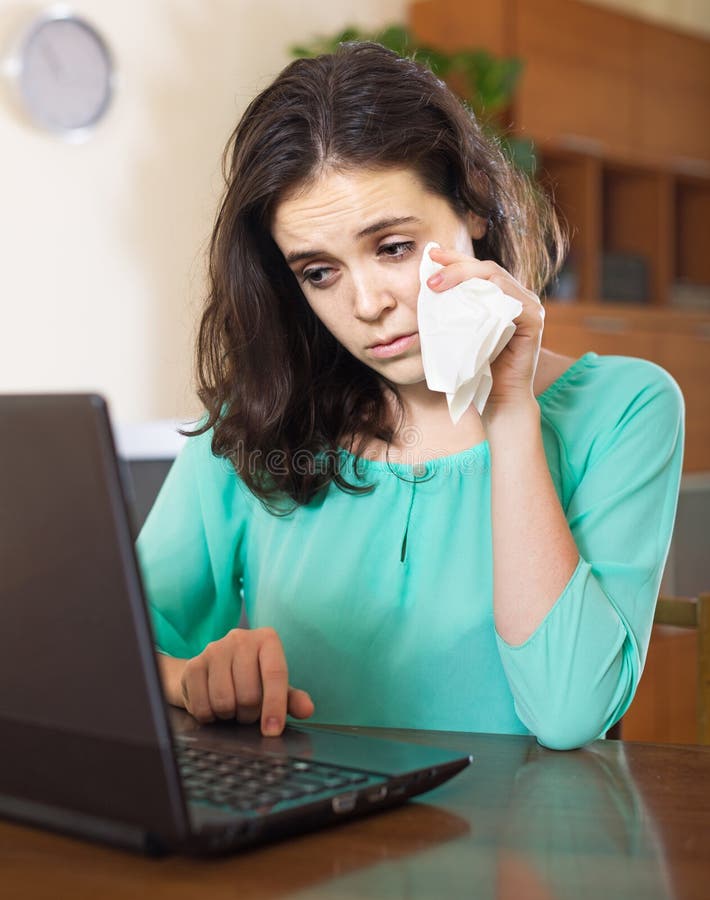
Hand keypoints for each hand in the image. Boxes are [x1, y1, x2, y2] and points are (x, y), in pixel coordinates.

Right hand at [178, 627, 313, 735]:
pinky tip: (213, 707)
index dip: (275, 706)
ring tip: (232, 708)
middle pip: (248, 694)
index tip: (272, 731)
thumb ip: (293, 699)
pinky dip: (209, 716)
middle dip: (249, 714)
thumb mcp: (275, 688)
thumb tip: (307, 710)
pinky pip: (201, 705)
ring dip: (229, 715)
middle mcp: (240, 638)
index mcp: (267, 639)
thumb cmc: (251, 680)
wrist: (212, 671)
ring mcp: (214, 649)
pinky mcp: (193, 665)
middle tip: (247, 712)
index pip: (275, 674)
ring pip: (224, 701)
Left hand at [426, 247, 544, 413]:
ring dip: (464, 276)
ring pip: (496, 278)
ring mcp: (529, 307)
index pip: (478, 270)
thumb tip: (427, 285)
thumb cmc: (475, 369)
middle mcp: (518, 297)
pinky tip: (464, 296)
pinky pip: (511, 299)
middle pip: (486, 269)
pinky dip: (487, 294)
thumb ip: (452, 309)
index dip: (455, 259)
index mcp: (501, 298)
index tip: (430, 255)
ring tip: (436, 285)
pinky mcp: (533, 321)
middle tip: (429, 271)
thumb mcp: (458, 332)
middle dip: (456, 265)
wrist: (496, 400)